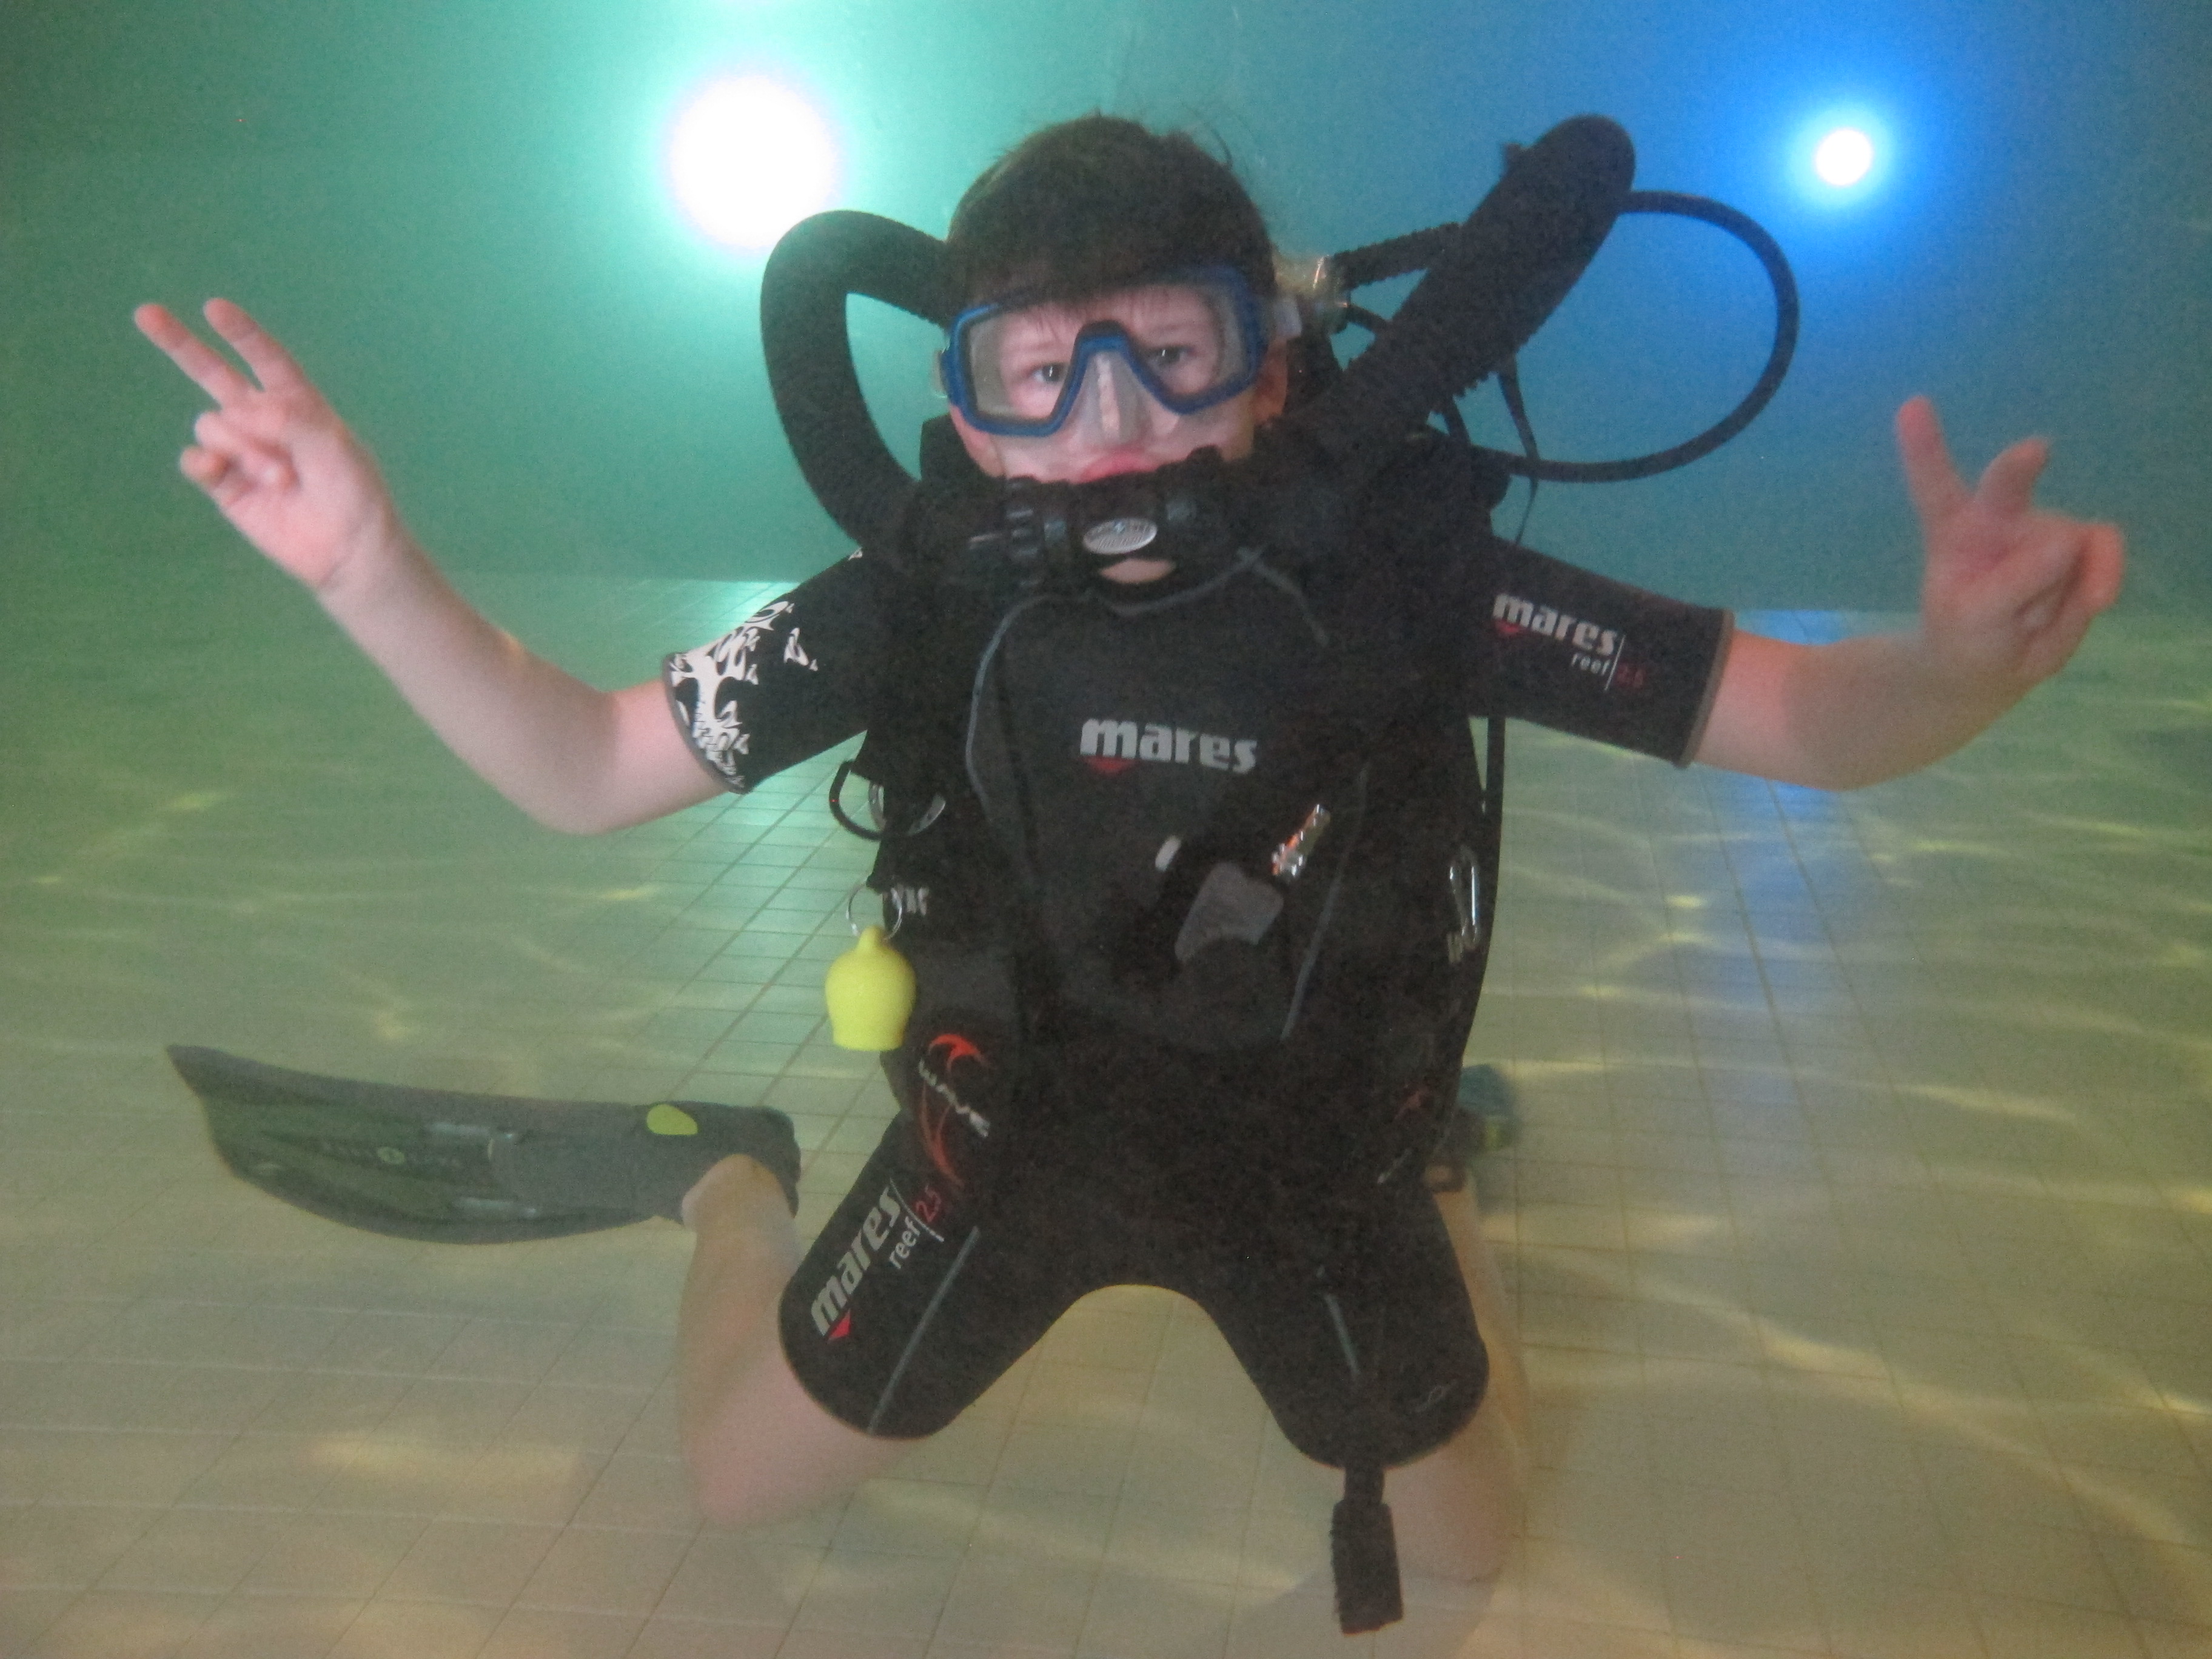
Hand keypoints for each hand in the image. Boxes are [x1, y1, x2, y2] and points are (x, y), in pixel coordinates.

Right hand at [135, 299, 403, 592]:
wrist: (347, 549)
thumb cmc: (352, 492)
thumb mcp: (332, 445)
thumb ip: (288, 418)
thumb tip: (236, 409)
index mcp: (298, 404)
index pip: (267, 360)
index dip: (243, 334)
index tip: (215, 308)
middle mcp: (264, 422)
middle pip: (215, 375)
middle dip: (182, 345)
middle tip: (146, 313)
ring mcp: (241, 452)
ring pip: (212, 424)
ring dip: (242, 447)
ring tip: (281, 477)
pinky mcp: (225, 484)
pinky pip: (196, 459)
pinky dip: (205, 461)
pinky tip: (220, 470)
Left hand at [1897, 395, 2124, 692]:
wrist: (1996, 667)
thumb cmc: (1967, 637)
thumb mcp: (1973, 621)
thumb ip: (2012, 584)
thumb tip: (2067, 540)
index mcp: (1953, 531)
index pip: (1935, 486)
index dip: (1925, 449)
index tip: (1912, 405)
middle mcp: (1998, 519)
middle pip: (2008, 483)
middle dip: (2019, 466)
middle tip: (2034, 451)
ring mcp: (2043, 531)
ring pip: (2064, 546)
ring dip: (2055, 589)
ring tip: (2030, 618)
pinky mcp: (2083, 546)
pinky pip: (2103, 549)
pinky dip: (2103, 576)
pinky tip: (2094, 601)